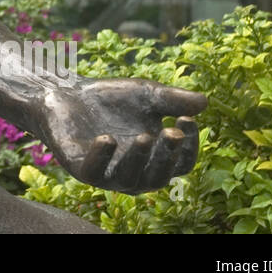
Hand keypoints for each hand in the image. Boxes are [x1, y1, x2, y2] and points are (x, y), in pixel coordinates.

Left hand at [35, 78, 206, 192]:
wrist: (67, 93)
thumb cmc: (111, 99)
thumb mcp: (146, 95)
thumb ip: (173, 99)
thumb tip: (204, 102)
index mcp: (154, 159)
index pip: (181, 164)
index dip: (189, 147)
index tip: (188, 120)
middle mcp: (134, 173)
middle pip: (158, 177)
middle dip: (166, 156)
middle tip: (171, 132)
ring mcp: (107, 173)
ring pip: (129, 180)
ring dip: (138, 160)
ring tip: (143, 137)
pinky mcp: (80, 168)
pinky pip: (94, 172)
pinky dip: (102, 158)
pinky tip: (107, 139)